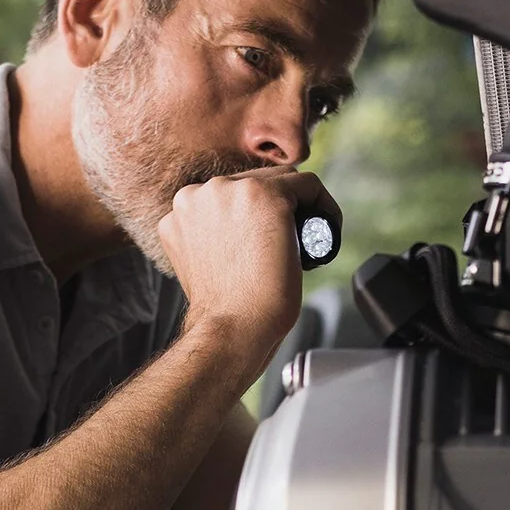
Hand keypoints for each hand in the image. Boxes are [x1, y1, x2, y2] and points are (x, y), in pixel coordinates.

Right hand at [156, 166, 340, 366]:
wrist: (231, 329)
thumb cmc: (224, 311)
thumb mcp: (204, 262)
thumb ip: (213, 236)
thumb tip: (241, 230)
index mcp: (181, 209)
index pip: (230, 194)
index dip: (256, 217)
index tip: (269, 243)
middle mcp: (199, 193)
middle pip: (255, 183)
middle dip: (278, 209)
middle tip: (291, 246)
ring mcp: (230, 190)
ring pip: (282, 180)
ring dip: (300, 205)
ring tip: (309, 240)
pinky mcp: (265, 196)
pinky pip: (308, 184)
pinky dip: (324, 205)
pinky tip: (327, 229)